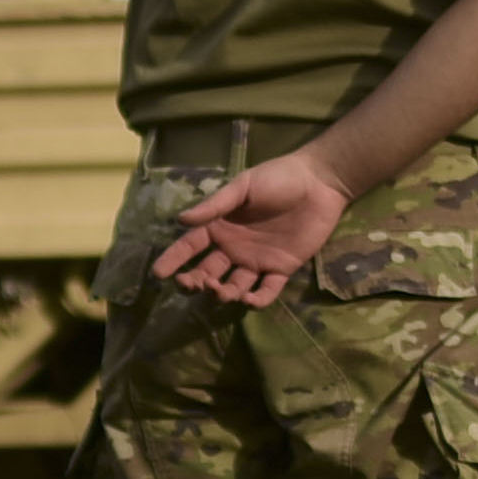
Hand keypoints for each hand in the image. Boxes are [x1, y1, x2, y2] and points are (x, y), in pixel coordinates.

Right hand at [152, 152, 354, 308]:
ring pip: (233, 285)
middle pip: (208, 272)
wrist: (319, 183)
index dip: (174, 259)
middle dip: (195, 282)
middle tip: (192, 284)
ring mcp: (257, 260)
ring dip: (223, 293)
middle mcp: (234, 247)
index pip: (190, 246)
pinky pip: (266, 291)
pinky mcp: (281, 269)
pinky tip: (248, 299)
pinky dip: (256, 300)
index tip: (158, 274)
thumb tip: (181, 219)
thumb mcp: (242, 186)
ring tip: (221, 291)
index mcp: (220, 226)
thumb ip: (215, 205)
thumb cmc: (278, 178)